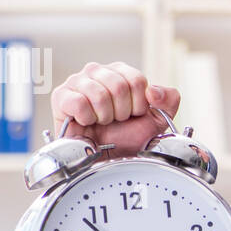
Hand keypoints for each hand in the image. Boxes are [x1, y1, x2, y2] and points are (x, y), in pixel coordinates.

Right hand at [50, 61, 180, 157]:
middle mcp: (98, 72)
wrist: (106, 158)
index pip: (136, 80)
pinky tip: (86, 121)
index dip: (139, 104)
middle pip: (119, 86)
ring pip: (99, 94)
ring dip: (105, 116)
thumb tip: (154, 91)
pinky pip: (78, 102)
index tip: (134, 115)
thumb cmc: (127, 137)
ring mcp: (77, 81)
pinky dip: (86, 117)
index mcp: (120, 72)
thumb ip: (169, 99)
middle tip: (116, 120)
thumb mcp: (158, 119)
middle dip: (122, 111)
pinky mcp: (61, 96)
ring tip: (102, 122)